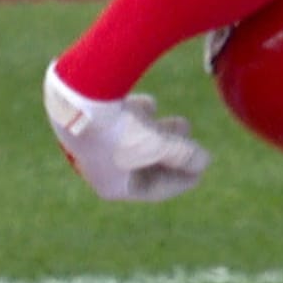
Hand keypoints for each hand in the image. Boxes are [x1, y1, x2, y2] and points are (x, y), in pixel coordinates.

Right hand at [42, 62, 210, 201]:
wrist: (80, 94)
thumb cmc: (120, 128)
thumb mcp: (159, 145)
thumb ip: (184, 155)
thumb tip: (203, 162)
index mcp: (112, 184)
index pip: (153, 189)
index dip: (180, 181)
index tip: (200, 174)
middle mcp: (100, 166)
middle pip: (144, 166)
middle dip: (173, 156)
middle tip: (195, 148)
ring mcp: (93, 141)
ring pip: (134, 141)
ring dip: (161, 134)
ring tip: (182, 124)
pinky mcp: (91, 118)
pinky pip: (120, 121)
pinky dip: (139, 115)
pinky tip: (150, 106)